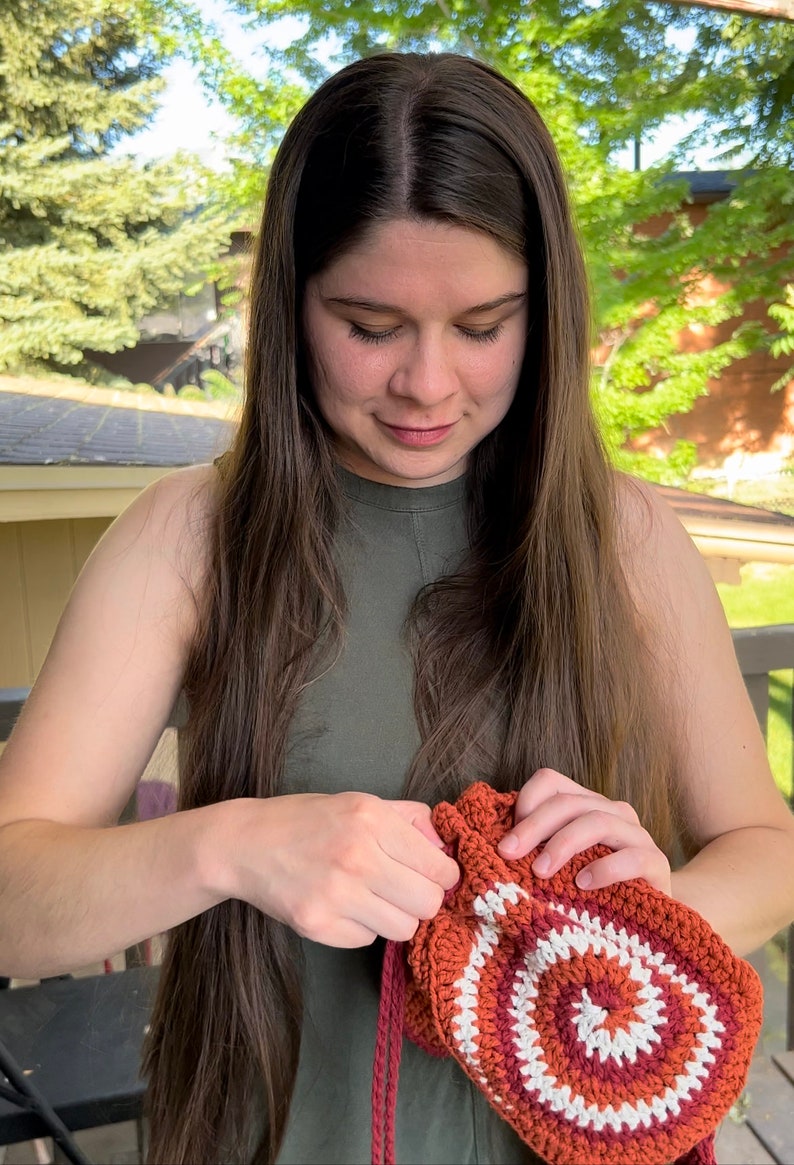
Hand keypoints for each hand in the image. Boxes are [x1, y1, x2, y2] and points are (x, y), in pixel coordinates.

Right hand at [227, 792, 459, 947]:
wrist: (245, 844)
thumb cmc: (307, 820)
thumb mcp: (360, 802)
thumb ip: (408, 818)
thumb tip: (444, 847)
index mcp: (371, 819)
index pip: (439, 868)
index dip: (443, 876)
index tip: (433, 875)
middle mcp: (357, 856)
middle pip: (428, 903)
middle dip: (423, 899)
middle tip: (404, 889)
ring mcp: (336, 895)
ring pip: (404, 928)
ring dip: (395, 916)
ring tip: (374, 898)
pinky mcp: (317, 926)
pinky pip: (368, 940)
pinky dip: (363, 928)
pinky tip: (345, 907)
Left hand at [496, 768, 671, 894]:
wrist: (645, 921)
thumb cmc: (589, 892)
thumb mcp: (557, 867)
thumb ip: (531, 851)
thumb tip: (492, 848)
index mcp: (584, 804)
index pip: (550, 781)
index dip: (525, 802)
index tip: (506, 840)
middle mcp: (611, 811)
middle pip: (568, 802)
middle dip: (533, 827)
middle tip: (508, 854)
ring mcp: (636, 835)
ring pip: (597, 821)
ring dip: (563, 844)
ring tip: (541, 872)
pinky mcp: (656, 863)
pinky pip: (632, 857)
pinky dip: (604, 868)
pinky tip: (583, 884)